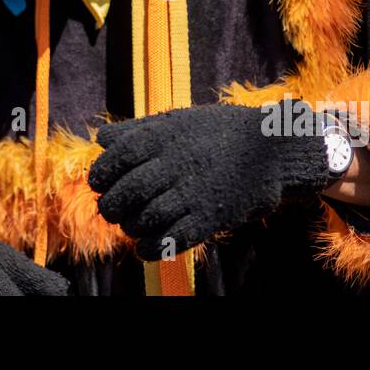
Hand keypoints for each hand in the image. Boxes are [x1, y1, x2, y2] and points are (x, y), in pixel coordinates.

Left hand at [88, 103, 333, 259]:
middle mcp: (176, 163)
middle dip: (110, 205)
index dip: (100, 173)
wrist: (271, 148)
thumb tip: (102, 138)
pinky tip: (145, 246)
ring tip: (130, 225)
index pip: (117, 157)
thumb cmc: (217, 132)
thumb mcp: (177, 121)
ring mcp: (195, 191)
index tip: (99, 182)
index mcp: (164, 137)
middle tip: (110, 210)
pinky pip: (172, 239)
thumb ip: (138, 130)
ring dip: (130, 226)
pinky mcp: (212, 217)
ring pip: (146, 218)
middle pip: (128, 191)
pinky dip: (151, 248)